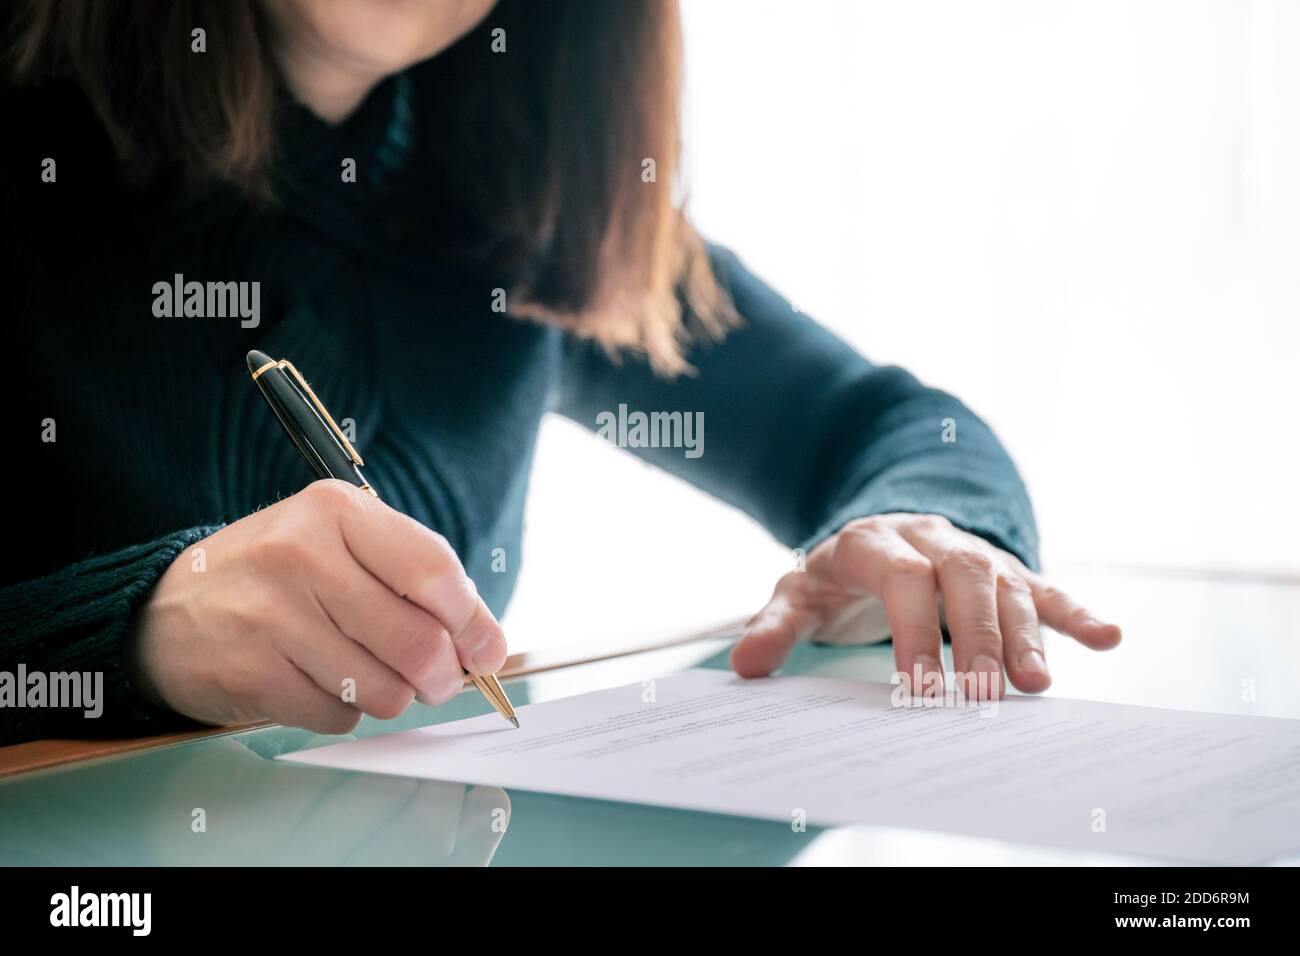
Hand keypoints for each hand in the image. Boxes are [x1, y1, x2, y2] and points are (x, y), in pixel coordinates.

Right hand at [129, 479, 507, 732]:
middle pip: (418, 641)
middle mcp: (302, 554)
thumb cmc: (279, 576)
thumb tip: (485, 643)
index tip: (486, 650)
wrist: (167, 610)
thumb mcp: (341, 544)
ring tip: (363, 672)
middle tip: (436, 680)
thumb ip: (415, 579)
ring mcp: (271, 615)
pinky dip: (345, 711)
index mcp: (337, 511)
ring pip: (384, 688)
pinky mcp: (251, 672)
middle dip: (440, 675)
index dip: (474, 621)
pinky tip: (318, 682)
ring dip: (389, 695)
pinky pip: (340, 715)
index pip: (434, 571)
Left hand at [731, 513, 1120, 697]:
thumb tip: (746, 666)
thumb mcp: (798, 595)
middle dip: (975, 637)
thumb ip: (775, 627)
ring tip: (1033, 686)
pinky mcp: (1004, 569)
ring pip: (1005, 583)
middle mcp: (929, 537)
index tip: (920, 689)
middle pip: (962, 576)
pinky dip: (1074, 613)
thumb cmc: (837, 577)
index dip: (914, 630)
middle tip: (980, 697)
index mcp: (873, 540)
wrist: (877, 533)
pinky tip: (1107, 638)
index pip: (900, 577)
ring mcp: (972, 551)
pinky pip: (1043, 587)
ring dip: (1023, 634)